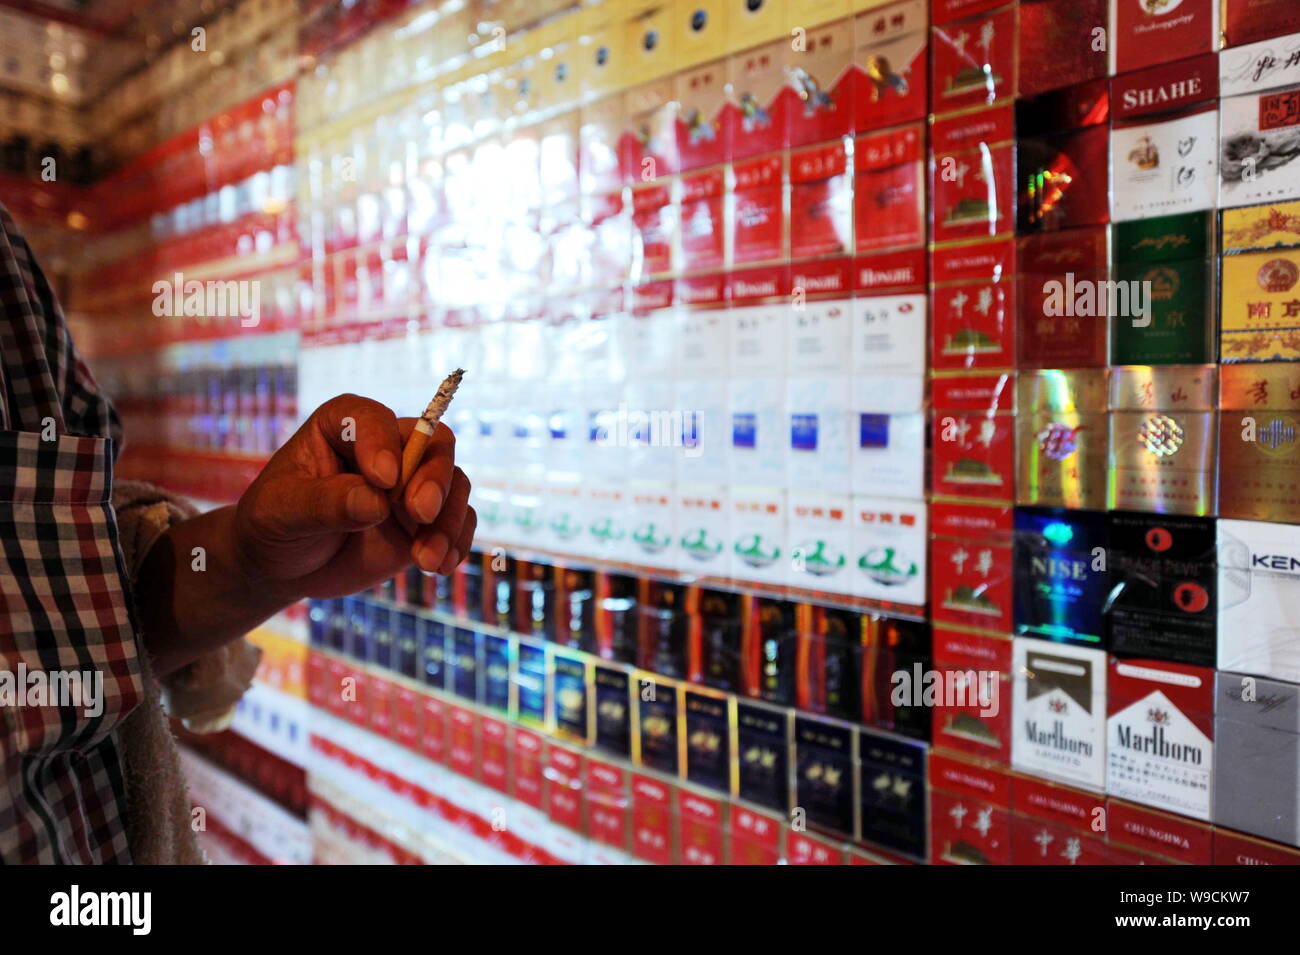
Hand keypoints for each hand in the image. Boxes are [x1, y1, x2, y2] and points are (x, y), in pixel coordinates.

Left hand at [231, 393, 475, 599]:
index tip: (383, 480)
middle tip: (420, 514)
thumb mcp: (283, 513)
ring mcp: (410, 483)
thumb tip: (376, 502)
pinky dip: (456, 542)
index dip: (384, 444)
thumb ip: (327, 504)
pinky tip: (440, 566)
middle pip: (434, 445)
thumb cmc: (274, 525)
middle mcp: (387, 448)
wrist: (282, 565)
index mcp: (344, 427)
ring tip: (426, 560)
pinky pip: (458, 520)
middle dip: (434, 479)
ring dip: (448, 520)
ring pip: (454, 483)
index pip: (375, 421)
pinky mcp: (425, 519)